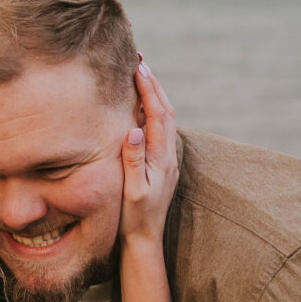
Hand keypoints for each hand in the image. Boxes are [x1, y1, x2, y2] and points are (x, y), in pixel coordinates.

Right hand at [118, 58, 178, 246]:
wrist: (145, 240)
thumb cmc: (134, 218)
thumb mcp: (132, 190)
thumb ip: (133, 159)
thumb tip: (135, 129)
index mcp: (161, 158)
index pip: (158, 114)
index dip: (149, 89)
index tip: (138, 68)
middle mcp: (168, 155)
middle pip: (166, 110)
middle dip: (154, 85)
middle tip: (139, 61)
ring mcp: (167, 159)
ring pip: (165, 119)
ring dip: (155, 96)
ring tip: (141, 76)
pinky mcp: (162, 164)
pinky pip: (160, 129)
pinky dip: (152, 111)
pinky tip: (141, 107)